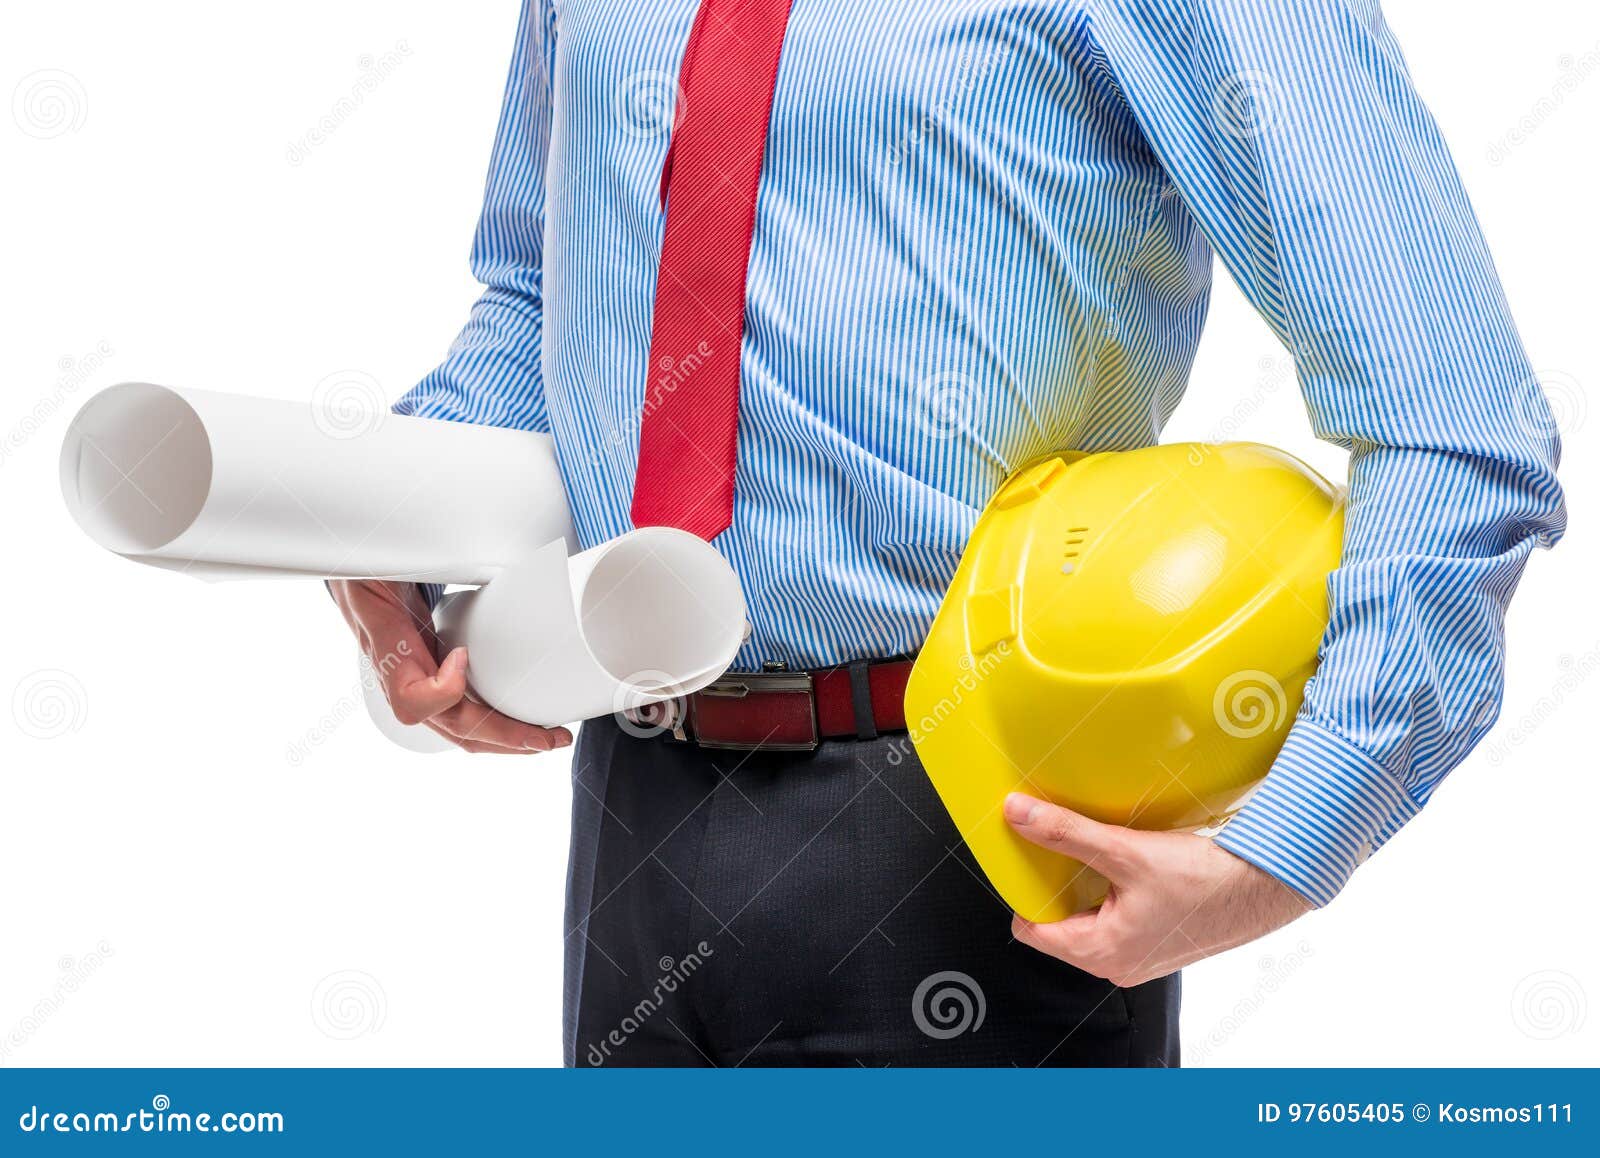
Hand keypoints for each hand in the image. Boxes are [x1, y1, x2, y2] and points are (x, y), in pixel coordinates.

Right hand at [328, 579, 571, 754]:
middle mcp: (400, 673)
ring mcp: (415, 680)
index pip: (410, 699)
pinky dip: (494, 721)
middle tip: (549, 736)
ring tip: (546, 738)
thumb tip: (445, 579)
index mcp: (387, 644)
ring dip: (506, 739)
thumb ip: (404, 570)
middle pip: (451, 725)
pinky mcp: (431, 675)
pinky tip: (522, 718)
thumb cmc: (369, 568)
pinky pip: (460, 711)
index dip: (443, 690)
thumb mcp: (381, 565)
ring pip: (458, 729)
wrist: (356, 572)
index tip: (463, 655)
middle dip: (505, 737)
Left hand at [1003, 792, 1309, 985]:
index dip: (1023, 891)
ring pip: (1089, 919)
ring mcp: (1138, 955)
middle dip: (1054, 887)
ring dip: (1084, 887)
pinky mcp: (1156, 941)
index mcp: (1102, 953)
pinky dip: (1111, 891)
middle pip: (1059, 925)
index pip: (1032, 931)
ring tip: (1091, 851)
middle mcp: (1118, 963)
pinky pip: (1116, 918)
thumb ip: (1065, 834)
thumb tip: (1020, 815)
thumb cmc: (1205, 882)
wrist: (1264, 886)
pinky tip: (1123, 864)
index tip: (1022, 858)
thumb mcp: (1124, 852)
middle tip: (1055, 847)